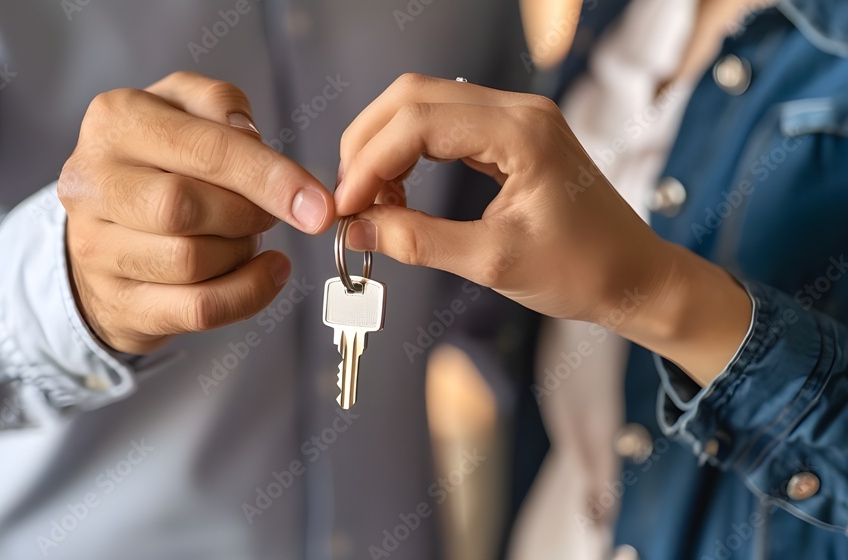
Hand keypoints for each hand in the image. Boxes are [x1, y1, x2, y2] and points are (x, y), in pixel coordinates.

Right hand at [58, 72, 333, 353]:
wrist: (106, 226)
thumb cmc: (161, 160)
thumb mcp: (185, 110)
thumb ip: (221, 107)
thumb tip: (251, 138)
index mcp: (116, 120)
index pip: (204, 150)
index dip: (269, 178)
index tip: (318, 205)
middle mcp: (92, 181)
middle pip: (186, 207)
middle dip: (248, 215)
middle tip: (269, 213)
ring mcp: (95, 247)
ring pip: (190, 261)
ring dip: (241, 252)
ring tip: (247, 237)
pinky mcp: (117, 302)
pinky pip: (197, 309)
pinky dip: (247, 294)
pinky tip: (266, 273)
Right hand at [335, 74, 749, 382]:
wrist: (634, 276)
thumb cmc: (583, 271)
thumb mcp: (494, 263)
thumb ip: (420, 241)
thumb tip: (358, 229)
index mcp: (521, 132)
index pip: (418, 121)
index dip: (369, 163)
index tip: (344, 207)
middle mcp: (518, 110)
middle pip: (412, 96)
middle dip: (368, 145)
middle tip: (349, 200)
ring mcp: (515, 118)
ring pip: (423, 105)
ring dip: (385, 147)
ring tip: (372, 201)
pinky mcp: (510, 135)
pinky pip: (443, 126)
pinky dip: (410, 154)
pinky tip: (399, 192)